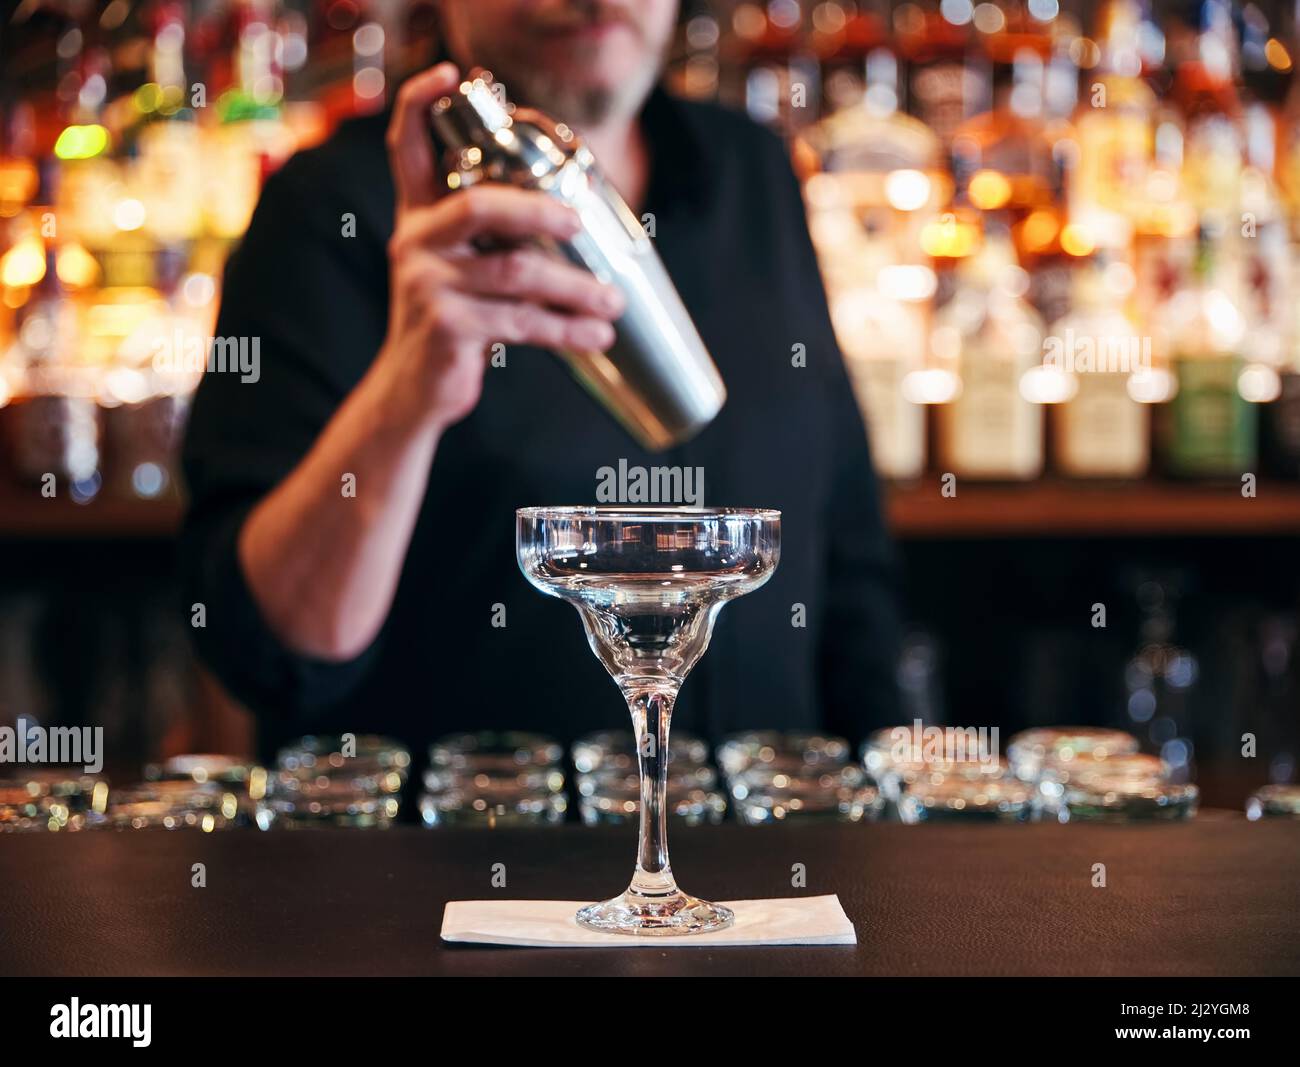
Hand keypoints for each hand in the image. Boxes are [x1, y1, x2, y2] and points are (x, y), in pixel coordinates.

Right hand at [377, 63, 623, 434]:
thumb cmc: (452, 323)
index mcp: (418, 218)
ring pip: (516, 272)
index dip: (420, 106)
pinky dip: (567, 329)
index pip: (407, 149)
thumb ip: (495, 237)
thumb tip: (572, 216)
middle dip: (539, 210)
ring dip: (574, 287)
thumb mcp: (463, 270)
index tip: (449, 75)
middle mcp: (415, 242)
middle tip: (579, 222)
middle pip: (480, 205)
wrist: (414, 391)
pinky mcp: (446, 328)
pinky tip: (597, 333)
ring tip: (613, 300)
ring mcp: (427, 285)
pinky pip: (521, 321)